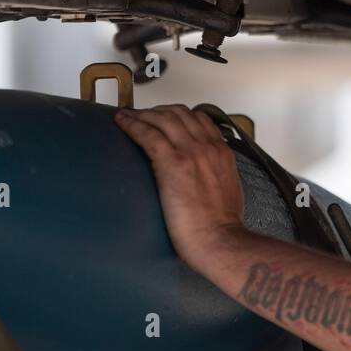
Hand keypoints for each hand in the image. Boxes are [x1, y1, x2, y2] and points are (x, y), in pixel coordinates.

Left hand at [114, 105, 244, 269]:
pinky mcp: (172, 163)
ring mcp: (190, 152)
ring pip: (162, 119)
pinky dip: (132, 124)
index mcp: (222, 153)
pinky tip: (121, 122)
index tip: (164, 118)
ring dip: (142, 114)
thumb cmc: (222, 225)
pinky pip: (148, 134)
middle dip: (157, 111)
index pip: (199, 119)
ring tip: (128, 117)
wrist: (219, 239)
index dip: (177, 115)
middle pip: (179, 114)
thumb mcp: (228, 189)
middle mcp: (207, 147)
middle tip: (142, 116)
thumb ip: (216, 173)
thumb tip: (204, 174)